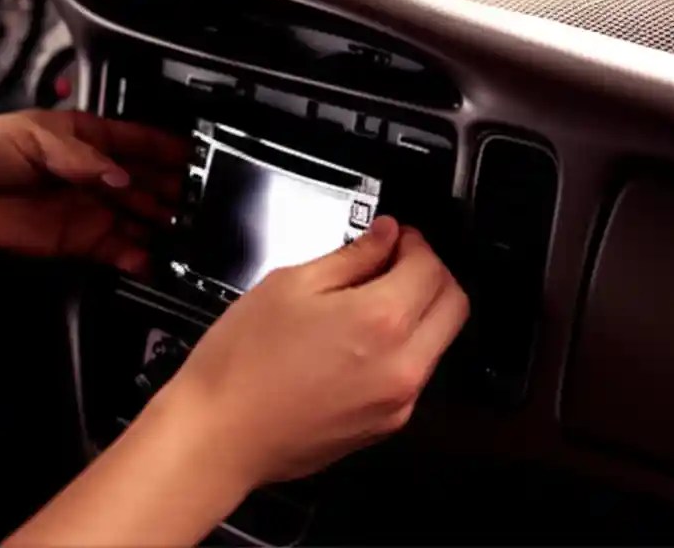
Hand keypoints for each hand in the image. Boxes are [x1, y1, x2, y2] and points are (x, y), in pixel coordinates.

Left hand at [0, 109, 188, 272]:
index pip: (137, 141)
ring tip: (185, 234)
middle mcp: (93, 174)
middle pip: (145, 183)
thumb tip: (120, 178)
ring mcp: (87, 208)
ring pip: (137, 218)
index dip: (168, 148)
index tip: (197, 155)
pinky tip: (151, 260)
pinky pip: (116, 249)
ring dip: (161, 226)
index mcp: (85, 138)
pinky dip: (136, 257)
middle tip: (200, 201)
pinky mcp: (77, 240)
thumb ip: (82, 159)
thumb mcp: (34, 139)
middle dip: (173, 191)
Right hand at [158, 216, 468, 486]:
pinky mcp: (387, 425)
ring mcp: (399, 401)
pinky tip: (361, 340)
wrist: (219, 437)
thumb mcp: (290, 285)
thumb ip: (351, 256)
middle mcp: (401, 365)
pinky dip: (404, 348)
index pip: (430, 266)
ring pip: (440, 341)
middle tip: (396, 261)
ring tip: (372, 299)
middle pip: (454, 304)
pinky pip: (415, 374)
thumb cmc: (241, 366)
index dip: (413, 242)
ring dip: (422, 312)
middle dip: (432, 273)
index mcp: (380, 321)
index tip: (394, 236)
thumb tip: (384, 237)